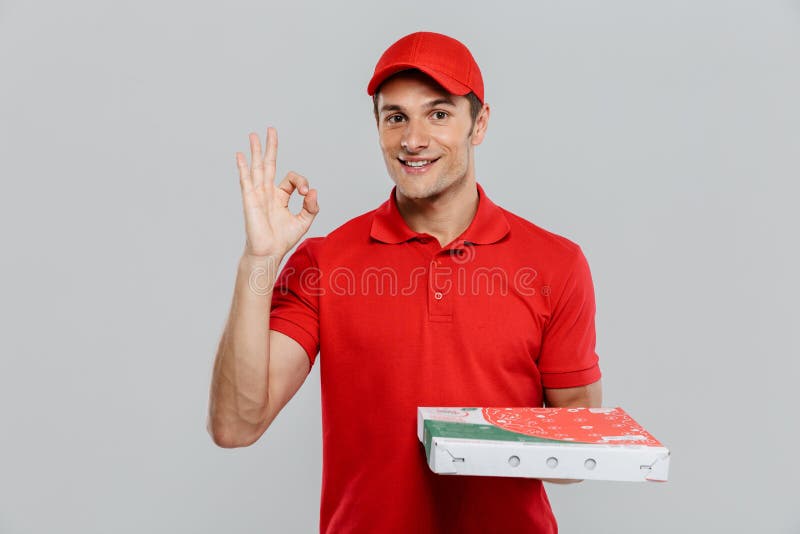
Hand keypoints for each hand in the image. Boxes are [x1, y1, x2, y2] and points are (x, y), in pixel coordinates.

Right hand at [236, 128, 318, 258]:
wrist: (268, 252)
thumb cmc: (282, 239)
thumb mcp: (304, 221)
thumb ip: (311, 206)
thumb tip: (313, 191)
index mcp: (280, 196)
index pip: (291, 179)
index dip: (302, 181)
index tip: (307, 192)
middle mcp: (267, 192)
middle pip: (269, 164)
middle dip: (271, 147)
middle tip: (271, 129)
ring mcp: (257, 195)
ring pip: (257, 168)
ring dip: (256, 151)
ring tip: (253, 135)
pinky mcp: (250, 200)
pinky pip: (246, 180)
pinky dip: (243, 168)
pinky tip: (240, 156)